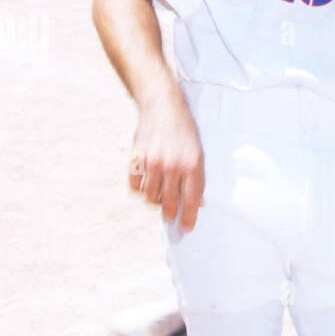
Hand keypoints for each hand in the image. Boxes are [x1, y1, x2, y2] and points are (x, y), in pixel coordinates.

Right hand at [129, 90, 204, 230]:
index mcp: (192, 165)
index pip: (191, 201)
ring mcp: (152, 162)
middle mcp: (172, 166)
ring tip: (159, 195)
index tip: (186, 229)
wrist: (162, 106)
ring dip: (155, 201)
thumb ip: (198, 178)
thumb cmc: (184, 130)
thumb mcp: (199, 152)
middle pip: (169, 203)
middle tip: (170, 216)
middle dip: (170, 214)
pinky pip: (134, 186)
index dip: (188, 218)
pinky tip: (146, 185)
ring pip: (150, 197)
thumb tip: (199, 203)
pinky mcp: (136, 158)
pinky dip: (139, 190)